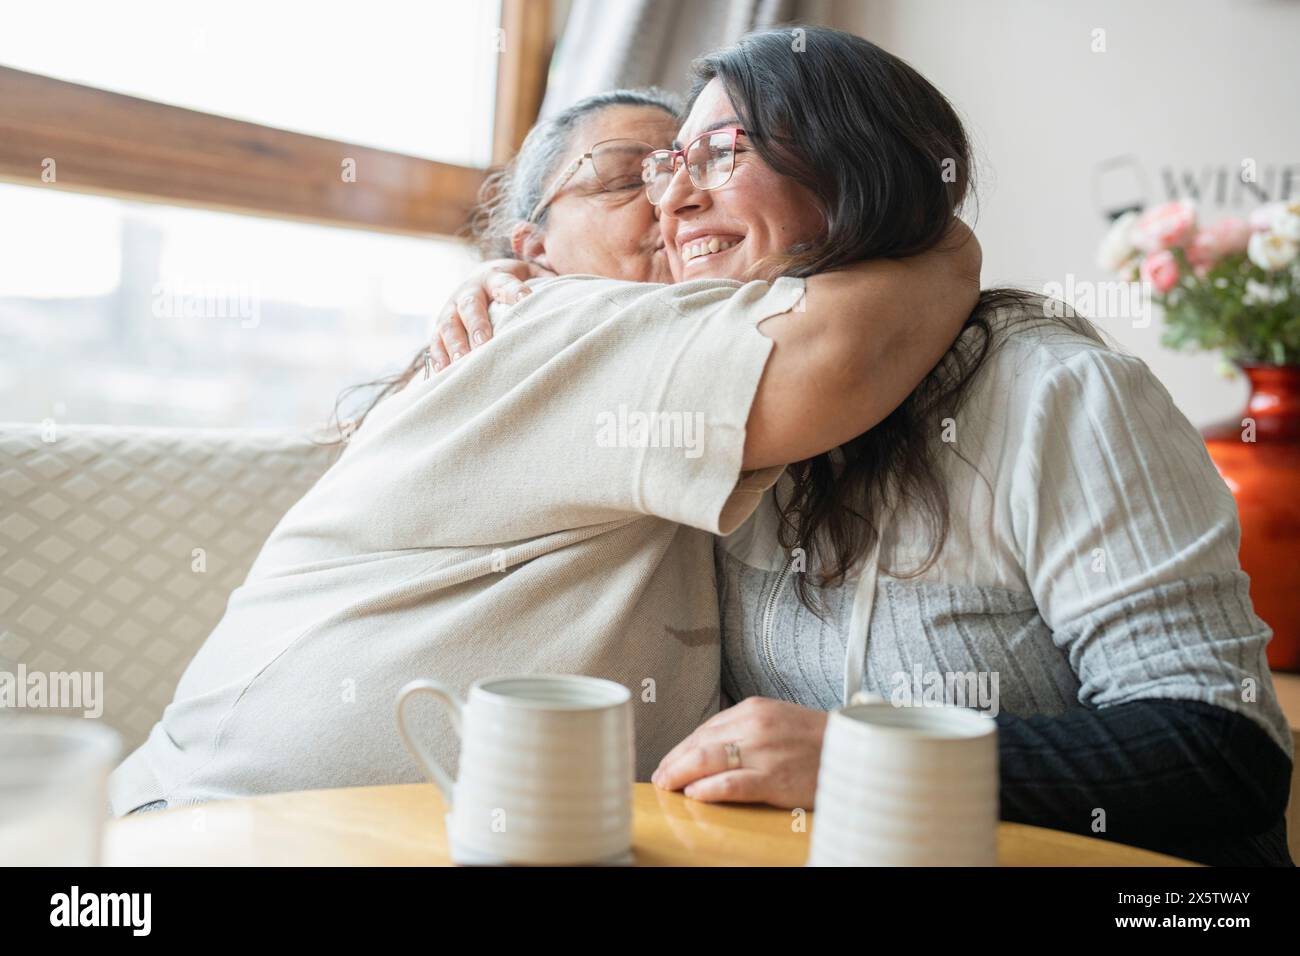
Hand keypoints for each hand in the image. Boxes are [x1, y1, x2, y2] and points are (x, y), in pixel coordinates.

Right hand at [427, 258, 554, 370]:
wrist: (479, 278)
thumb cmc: (514, 283)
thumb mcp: (531, 273)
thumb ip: (548, 279)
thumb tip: (578, 288)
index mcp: (495, 276)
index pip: (505, 284)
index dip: (515, 292)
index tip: (527, 300)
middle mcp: (469, 290)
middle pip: (470, 306)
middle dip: (476, 324)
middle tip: (484, 342)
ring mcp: (451, 309)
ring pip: (448, 326)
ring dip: (455, 345)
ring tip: (462, 364)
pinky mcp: (439, 327)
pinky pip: (435, 344)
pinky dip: (438, 359)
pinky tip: (444, 375)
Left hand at [650, 697, 828, 808]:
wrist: (853, 748)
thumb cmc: (813, 739)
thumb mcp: (776, 720)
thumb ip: (744, 729)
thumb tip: (708, 747)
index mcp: (753, 709)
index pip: (705, 729)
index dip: (681, 748)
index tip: (668, 762)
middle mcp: (754, 726)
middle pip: (700, 743)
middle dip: (674, 762)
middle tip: (660, 778)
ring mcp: (763, 752)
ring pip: (708, 760)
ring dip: (680, 774)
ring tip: (667, 786)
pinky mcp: (774, 778)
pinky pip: (732, 783)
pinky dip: (708, 789)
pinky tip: (694, 794)